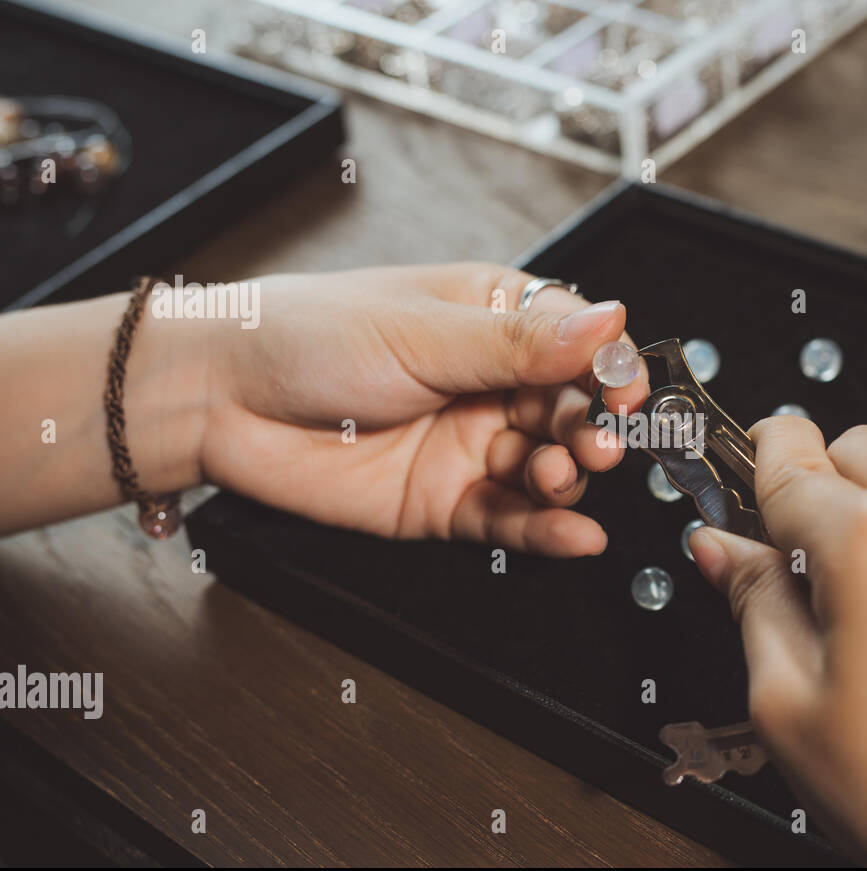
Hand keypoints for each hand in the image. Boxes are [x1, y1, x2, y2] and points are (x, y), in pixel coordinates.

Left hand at [200, 264, 646, 555]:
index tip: (627, 396)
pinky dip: (545, 531)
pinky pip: (509, 520)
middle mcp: (493, 385)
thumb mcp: (422, 333)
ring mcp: (472, 446)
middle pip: (575, 413)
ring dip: (567, 480)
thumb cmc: (309, 336)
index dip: (613, 371)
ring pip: (550, 470)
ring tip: (555, 476)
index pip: (581, 345)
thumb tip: (610, 321)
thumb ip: (520, 343)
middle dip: (592, 431)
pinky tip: (573, 535)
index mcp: (496, 321)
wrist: (221, 400)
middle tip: (592, 445)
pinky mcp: (446, 502)